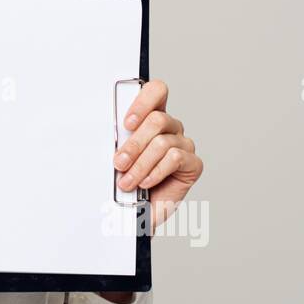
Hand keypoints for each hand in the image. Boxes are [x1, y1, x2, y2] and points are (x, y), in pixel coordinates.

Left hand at [114, 79, 202, 232]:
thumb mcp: (119, 158)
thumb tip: (110, 136)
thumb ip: (119, 142)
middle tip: (119, 162)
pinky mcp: (193, 164)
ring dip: (140, 164)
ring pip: (162, 142)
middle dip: (133, 144)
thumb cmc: (129, 182)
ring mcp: (184, 144)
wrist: (139, 212)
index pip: (156, 91)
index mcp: (152, 117)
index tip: (127, 124)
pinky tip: (146, 182)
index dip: (143, 102)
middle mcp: (171, 128)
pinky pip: (175, 158)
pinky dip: (155, 172)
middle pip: (157, 120)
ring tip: (128, 181)